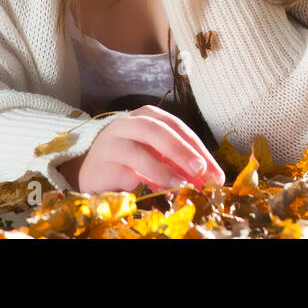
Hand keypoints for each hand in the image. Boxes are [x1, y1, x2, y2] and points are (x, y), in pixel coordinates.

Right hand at [59, 105, 226, 192]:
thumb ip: (178, 162)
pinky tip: (160, 190)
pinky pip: (126, 170)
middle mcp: (130, 123)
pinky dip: (145, 180)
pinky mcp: (103, 162)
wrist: (92, 171)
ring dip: (164, 168)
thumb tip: (208, 178)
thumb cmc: (129, 160)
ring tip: (182, 184)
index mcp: (148, 116)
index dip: (198, 148)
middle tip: (200, 170)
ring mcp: (114, 141)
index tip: (216, 171)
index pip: (178, 127)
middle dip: (182, 150)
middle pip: (159, 131)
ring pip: (140, 149)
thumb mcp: (156, 155)